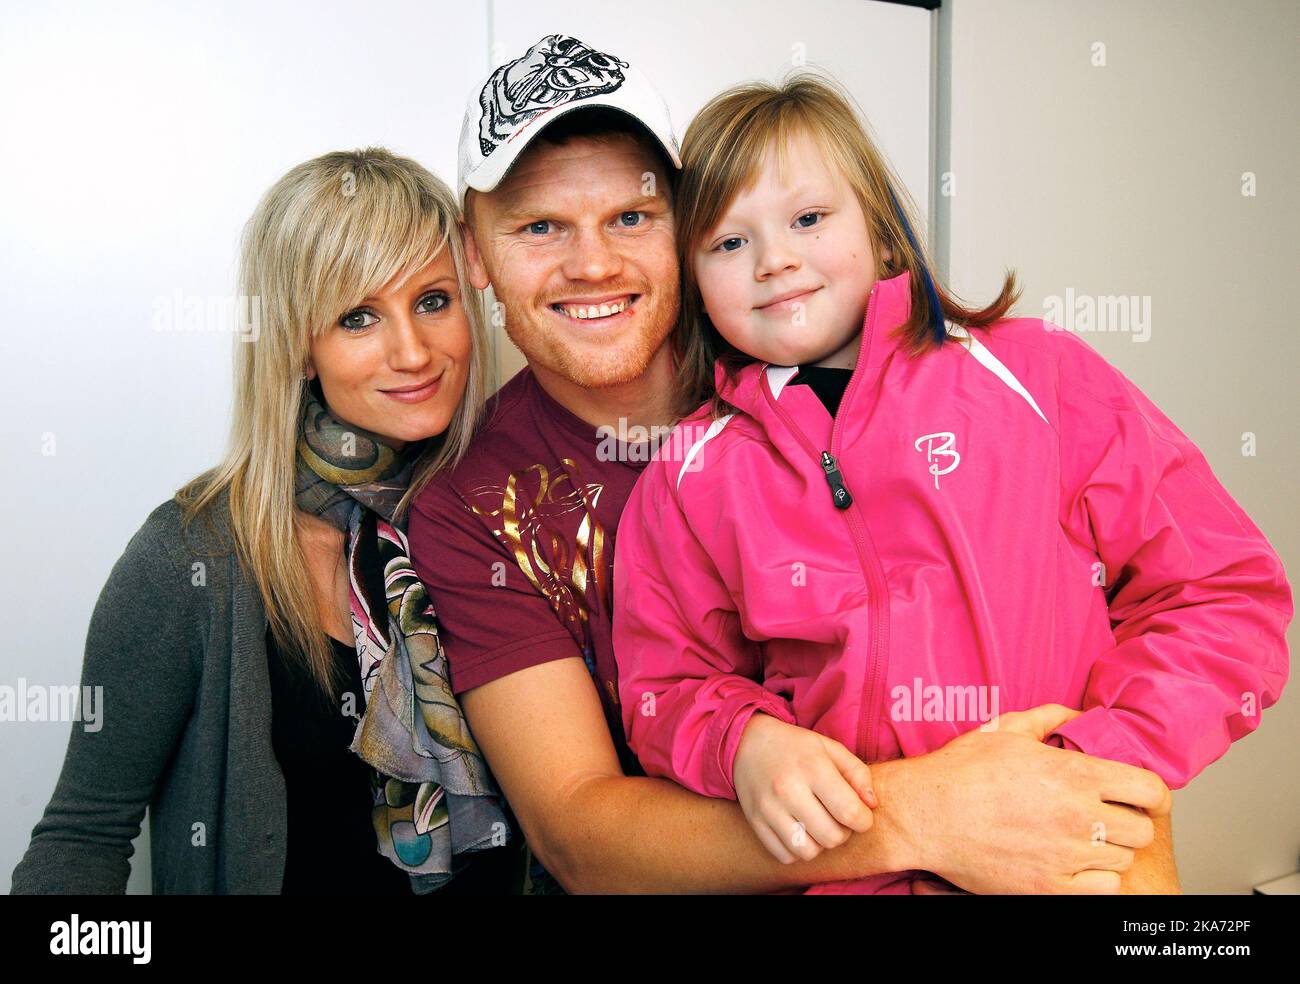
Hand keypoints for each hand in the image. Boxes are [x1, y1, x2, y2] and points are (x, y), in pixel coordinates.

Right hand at [732, 713, 877, 862]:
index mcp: (812, 768)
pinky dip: (797, 849)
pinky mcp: (755, 823)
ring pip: (808, 852)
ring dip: (820, 844)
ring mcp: (768, 809)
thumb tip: (872, 805)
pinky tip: (799, 829)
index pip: (850, 812)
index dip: (864, 820)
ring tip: (818, 825)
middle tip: (838, 818)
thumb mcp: (829, 748)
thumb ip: (858, 773)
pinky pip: (785, 856)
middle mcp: (788, 790)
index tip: (861, 814)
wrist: (747, 742)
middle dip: (843, 833)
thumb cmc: (795, 746)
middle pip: (832, 837)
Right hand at [885, 703, 1170, 893]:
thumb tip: (1083, 717)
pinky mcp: (1050, 887)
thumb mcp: (1007, 728)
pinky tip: (1074, 864)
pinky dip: (1096, 879)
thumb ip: (1052, 716)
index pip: (1150, 789)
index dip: (1154, 794)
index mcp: (1073, 774)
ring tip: (1084, 840)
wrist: (925, 815)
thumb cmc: (962, 771)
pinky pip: (1104, 889)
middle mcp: (1078, 816)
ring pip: (1124, 860)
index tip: (1145, 797)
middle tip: (1108, 817)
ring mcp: (1066, 855)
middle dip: (1130, 821)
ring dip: (1110, 850)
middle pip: (1142, 830)